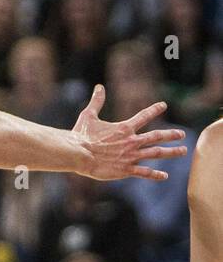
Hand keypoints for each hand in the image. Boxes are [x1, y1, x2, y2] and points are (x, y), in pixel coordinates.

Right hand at [71, 85, 186, 180]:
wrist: (78, 154)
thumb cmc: (81, 135)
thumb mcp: (88, 115)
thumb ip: (97, 101)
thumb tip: (99, 87)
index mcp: (124, 128)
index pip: (143, 116)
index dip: (154, 109)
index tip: (163, 105)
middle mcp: (131, 141)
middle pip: (156, 136)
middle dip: (171, 135)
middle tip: (182, 134)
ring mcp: (131, 156)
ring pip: (156, 153)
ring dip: (171, 152)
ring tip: (183, 151)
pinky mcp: (126, 169)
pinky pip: (145, 172)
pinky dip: (155, 174)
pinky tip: (164, 175)